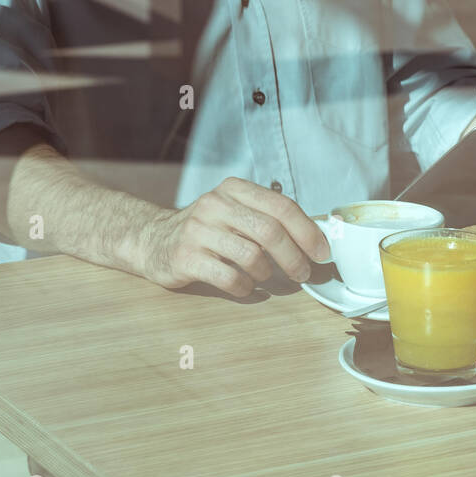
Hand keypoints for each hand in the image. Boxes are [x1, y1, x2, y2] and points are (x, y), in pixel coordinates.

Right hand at [139, 178, 329, 293]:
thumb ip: (268, 218)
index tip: (322, 252)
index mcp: (234, 189)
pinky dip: (245, 287)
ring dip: (268, 273)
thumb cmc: (207, 230)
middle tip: (303, 274)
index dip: (308, 231)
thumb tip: (317, 237)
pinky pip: (229, 277)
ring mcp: (198, 230)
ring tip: (267, 278)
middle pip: (270, 231)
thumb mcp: (234, 212)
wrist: (152, 240)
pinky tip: (246, 287)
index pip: (281, 206)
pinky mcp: (185, 257)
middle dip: (294, 257)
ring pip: (252, 256)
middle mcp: (215, 204)